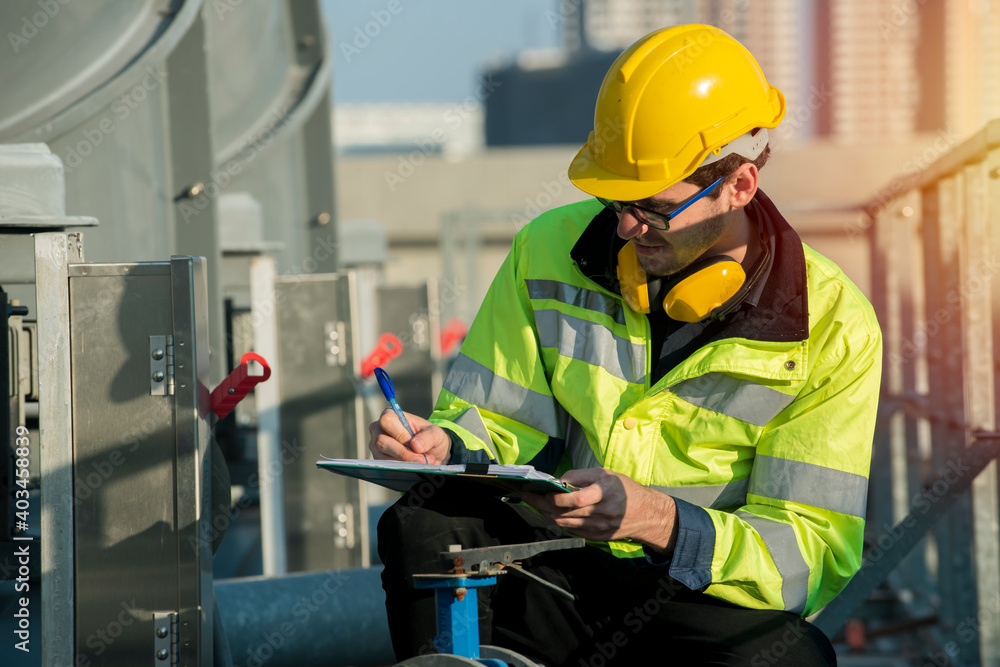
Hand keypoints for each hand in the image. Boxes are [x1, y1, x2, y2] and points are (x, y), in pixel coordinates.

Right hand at [368, 408, 451, 464]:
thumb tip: (415, 445)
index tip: (415, 445)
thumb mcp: (436, 434)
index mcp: (390, 415)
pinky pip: (385, 466)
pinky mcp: (378, 459)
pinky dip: (401, 468)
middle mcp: (379, 429)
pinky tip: (413, 467)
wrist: (431, 453)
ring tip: (422, 462)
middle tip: (422, 460)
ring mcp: (376, 445)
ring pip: (382, 456)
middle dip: (403, 453)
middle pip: (381, 441)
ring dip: (404, 462)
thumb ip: (428, 437)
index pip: (387, 421)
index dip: (400, 434)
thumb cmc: (430, 438)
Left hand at [522, 468, 677, 552]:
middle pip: (565, 513)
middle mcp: (602, 513)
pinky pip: (570, 530)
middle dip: (542, 504)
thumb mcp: (606, 473)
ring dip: (546, 513)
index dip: (557, 497)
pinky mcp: (596, 537)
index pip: (576, 500)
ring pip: (564, 523)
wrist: (645, 514)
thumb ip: (581, 476)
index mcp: (605, 493)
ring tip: (534, 502)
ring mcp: (598, 528)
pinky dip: (557, 520)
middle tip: (527, 495)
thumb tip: (558, 480)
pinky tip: (550, 512)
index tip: (544, 491)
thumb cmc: (624, 489)